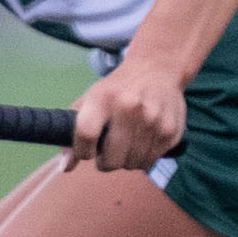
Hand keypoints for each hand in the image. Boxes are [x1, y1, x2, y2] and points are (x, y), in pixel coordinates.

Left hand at [72, 55, 185, 172]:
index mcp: (103, 98)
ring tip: (128, 142)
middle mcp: (129, 108)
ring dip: (126, 160)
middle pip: (111, 160)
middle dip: (106, 161)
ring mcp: (153, 120)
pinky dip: (144, 156)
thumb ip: (73, 132)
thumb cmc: (117, 90)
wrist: (156, 69)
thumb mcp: (91, 100)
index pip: (85, 134)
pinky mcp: (170, 131)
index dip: (82, 151)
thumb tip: (66, 167)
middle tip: (109, 150)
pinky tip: (143, 139)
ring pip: (132, 165)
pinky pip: (150, 161)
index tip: (87, 151)